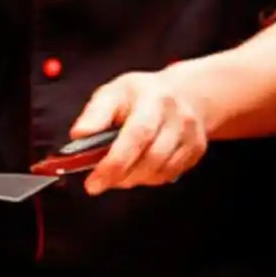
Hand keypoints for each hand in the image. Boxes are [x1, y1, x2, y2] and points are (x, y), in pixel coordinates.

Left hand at [70, 70, 208, 194]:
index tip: (93, 180)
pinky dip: (148, 179)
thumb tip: (78, 135)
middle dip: (120, 176)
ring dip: (132, 179)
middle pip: (151, 157)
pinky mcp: (197, 150)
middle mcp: (177, 116)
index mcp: (152, 98)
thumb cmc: (141, 96)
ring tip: (115, 174)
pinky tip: (136, 170)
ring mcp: (191, 134)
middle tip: (97, 183)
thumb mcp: (113, 93)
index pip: (136, 134)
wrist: (186, 93)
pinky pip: (169, 175)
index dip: (114, 162)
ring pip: (160, 171)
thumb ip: (95, 114)